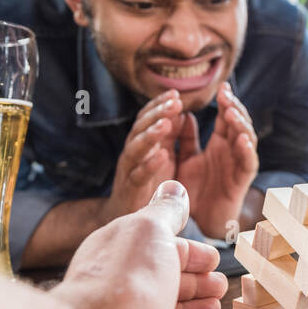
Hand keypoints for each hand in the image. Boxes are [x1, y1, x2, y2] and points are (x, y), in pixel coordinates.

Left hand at [51, 181, 227, 308]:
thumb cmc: (121, 288)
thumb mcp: (148, 232)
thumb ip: (166, 211)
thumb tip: (174, 186)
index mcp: (117, 252)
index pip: (157, 246)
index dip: (188, 249)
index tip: (215, 256)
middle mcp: (120, 288)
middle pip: (163, 278)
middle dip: (194, 277)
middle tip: (220, 281)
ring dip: (197, 303)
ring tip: (220, 301)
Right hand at [101, 89, 186, 221]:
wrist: (124, 216)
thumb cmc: (146, 184)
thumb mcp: (161, 155)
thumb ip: (170, 136)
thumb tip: (183, 112)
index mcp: (141, 143)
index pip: (147, 117)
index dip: (159, 104)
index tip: (175, 92)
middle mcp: (132, 152)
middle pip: (141, 127)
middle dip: (158, 113)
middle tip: (175, 101)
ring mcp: (129, 170)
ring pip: (137, 148)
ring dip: (151, 134)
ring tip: (166, 124)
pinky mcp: (131, 190)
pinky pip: (139, 175)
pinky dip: (150, 165)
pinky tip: (163, 156)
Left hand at [174, 82, 259, 238]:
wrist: (198, 223)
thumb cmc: (194, 192)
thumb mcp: (185, 160)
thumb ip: (186, 139)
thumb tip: (184, 115)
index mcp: (220, 143)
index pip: (227, 116)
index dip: (226, 101)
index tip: (221, 87)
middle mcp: (233, 151)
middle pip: (239, 123)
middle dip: (235, 107)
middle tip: (226, 95)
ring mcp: (239, 164)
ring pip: (247, 139)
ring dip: (241, 125)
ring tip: (232, 113)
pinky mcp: (241, 181)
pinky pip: (248, 164)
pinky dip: (246, 151)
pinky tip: (241, 141)